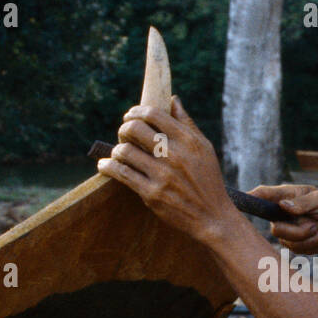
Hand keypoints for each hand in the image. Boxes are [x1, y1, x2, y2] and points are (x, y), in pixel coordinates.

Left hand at [99, 96, 239, 244]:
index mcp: (187, 140)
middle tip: (123, 136)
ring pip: (124, 151)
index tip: (130, 116)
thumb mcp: (204, 149)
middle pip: (134, 129)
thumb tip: (173, 100)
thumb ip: (187, 123)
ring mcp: (162, 175)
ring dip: (116, 150)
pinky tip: (105, 165)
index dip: (136, 112)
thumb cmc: (208, 180)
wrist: (212, 218)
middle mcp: (174, 155)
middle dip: (123, 129)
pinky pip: (121, 174)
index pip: (153, 114)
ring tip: (118, 154)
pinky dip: (108, 167)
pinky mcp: (152, 194)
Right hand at [248, 184, 317, 254]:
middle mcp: (279, 214)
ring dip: (316, 239)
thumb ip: (304, 202)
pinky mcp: (293, 244)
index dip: (251, 198)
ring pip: (292, 244)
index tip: (244, 199)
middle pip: (277, 230)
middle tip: (317, 226)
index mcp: (284, 196)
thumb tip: (283, 205)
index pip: (262, 195)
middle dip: (301, 233)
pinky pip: (302, 251)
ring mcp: (285, 231)